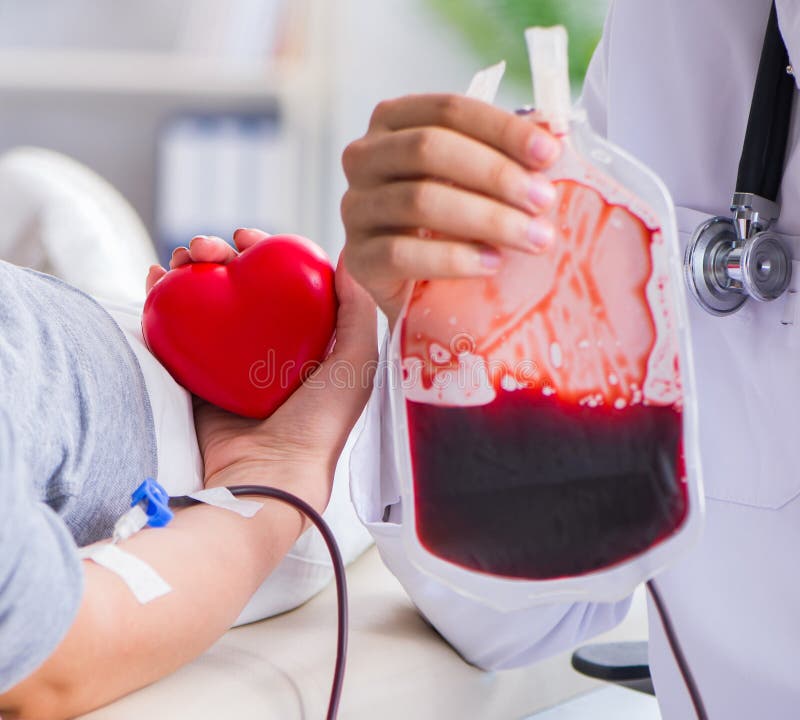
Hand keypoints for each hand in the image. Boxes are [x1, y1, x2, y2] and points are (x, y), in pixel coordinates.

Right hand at [145, 230, 376, 512]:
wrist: (268, 477)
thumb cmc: (319, 424)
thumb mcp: (356, 364)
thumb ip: (358, 311)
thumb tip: (348, 257)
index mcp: (305, 342)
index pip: (282, 283)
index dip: (266, 253)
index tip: (249, 237)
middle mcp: (266, 349)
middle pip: (239, 286)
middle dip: (219, 256)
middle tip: (203, 247)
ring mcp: (229, 363)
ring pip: (205, 301)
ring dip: (188, 271)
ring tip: (176, 259)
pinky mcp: (196, 379)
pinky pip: (177, 331)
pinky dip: (163, 301)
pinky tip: (154, 279)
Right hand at [341, 94, 561, 328]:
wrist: (418, 287)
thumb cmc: (452, 224)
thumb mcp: (474, 182)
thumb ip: (502, 157)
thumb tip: (553, 139)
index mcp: (393, 122)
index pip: (448, 110)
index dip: (502, 129)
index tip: (549, 155)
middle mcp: (364, 157)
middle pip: (429, 149)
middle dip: (496, 174)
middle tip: (544, 201)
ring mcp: (355, 208)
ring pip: (419, 201)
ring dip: (486, 218)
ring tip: (533, 239)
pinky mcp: (358, 258)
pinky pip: (400, 253)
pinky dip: (453, 258)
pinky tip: (491, 264)